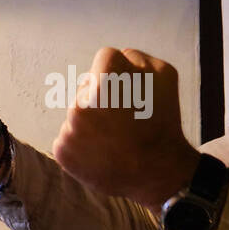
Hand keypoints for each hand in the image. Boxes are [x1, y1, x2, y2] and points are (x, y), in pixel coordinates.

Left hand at [51, 47, 199, 208]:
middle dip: (103, 97)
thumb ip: (137, 57)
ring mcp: (68, 129)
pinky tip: (103, 151)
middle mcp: (80, 103)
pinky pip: (69, 137)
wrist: (157, 172)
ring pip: (78, 113)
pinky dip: (82, 144)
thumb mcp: (165, 75)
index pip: (106, 58)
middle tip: (124, 119)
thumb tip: (118, 58)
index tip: (131, 91)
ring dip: (92, 121)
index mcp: (104, 81)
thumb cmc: (163, 122)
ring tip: (115, 137)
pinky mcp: (62, 151)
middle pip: (88, 87)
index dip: (122, 72)